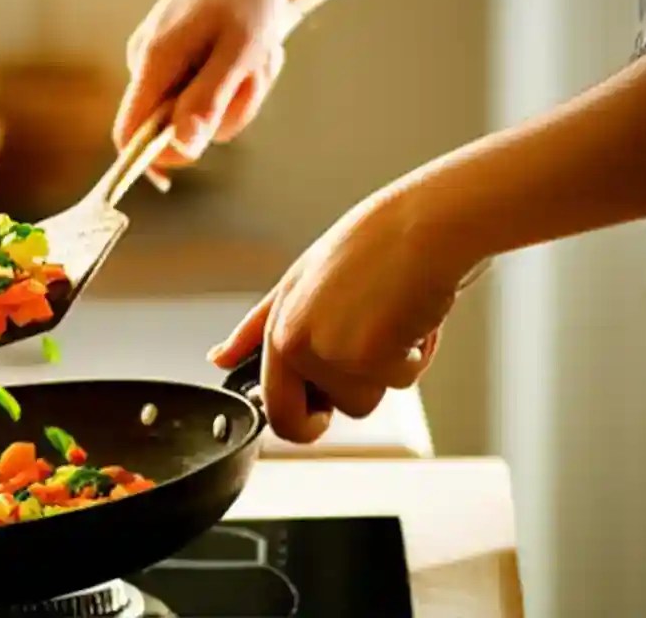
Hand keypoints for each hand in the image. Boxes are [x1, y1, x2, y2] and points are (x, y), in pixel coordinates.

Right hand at [113, 0, 305, 184]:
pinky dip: (233, 79)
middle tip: (252, 78)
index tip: (174, 180)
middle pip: (175, 127)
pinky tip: (248, 49)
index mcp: (154, 62)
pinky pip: (204, 90)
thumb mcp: (240, 52)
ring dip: (238, 94)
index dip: (145, 163)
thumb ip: (208, 101)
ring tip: (256, 56)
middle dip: (222, 114)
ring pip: (198, 110)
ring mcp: (160, 59)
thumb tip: (182, 149)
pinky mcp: (177, 57)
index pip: (128, 134)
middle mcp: (147, 62)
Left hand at [207, 189, 483, 442]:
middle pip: (302, 423)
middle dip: (337, 406)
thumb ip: (258, 328)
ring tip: (392, 317)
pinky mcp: (367, 357)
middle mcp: (293, 340)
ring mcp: (327, 351)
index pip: (270, 404)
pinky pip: (400, 382)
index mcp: (277, 323)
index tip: (320, 413)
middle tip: (366, 360)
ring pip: (362, 401)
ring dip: (388, 368)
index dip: (299, 420)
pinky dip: (417, 356)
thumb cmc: (375, 244)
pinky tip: (412, 315)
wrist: (426, 224)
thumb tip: (219, 357)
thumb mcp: (300, 281)